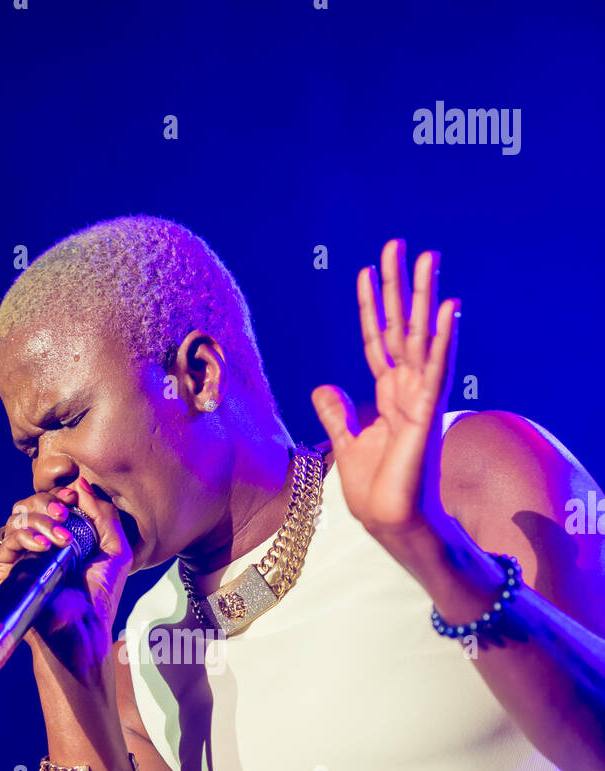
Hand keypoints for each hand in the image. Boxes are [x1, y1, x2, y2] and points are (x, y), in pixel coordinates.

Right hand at [0, 478, 133, 677]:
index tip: (74, 496)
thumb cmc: (101, 597)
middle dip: (47, 502)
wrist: (84, 627)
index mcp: (60, 539)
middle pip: (29, 505)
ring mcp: (20, 559)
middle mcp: (37, 546)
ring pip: (17, 518)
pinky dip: (26, 536)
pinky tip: (45, 546)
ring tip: (62, 537)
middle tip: (66, 512)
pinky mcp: (4, 573)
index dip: (59, 496)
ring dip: (40, 519)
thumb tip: (81, 484)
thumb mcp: (115, 550)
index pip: (49, 504)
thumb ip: (103, 514)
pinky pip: (7, 540)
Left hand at [311, 239, 460, 550]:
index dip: (372, 307)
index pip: (379, 340)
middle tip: (397, 244)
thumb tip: (324, 386)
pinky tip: (448, 306)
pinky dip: (443, 337)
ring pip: (422, 337)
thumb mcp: (346, 444)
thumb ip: (337, 414)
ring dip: (424, 297)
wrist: (391, 523)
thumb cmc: (376, 491)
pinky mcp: (427, 414)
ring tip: (427, 257)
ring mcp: (420, 399)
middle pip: (402, 327)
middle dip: (398, 287)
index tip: (366, 271)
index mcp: (388, 396)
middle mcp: (407, 390)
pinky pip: (436, 369)